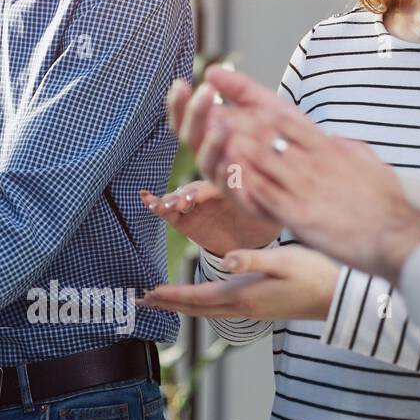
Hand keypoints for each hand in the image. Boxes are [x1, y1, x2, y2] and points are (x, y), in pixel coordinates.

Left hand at [137, 244, 339, 320]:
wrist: (342, 297)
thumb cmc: (315, 274)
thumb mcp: (284, 260)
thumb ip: (252, 260)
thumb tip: (225, 260)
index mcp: (243, 295)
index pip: (196, 297)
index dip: (169, 295)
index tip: (146, 294)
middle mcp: (243, 307)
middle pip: (195, 308)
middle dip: (166, 304)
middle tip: (140, 301)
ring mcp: (251, 310)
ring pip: (206, 310)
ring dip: (180, 305)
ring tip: (159, 300)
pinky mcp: (259, 308)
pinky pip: (219, 309)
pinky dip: (200, 304)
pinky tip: (197, 300)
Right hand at [139, 181, 280, 255]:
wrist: (254, 239)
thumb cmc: (267, 217)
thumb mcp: (271, 208)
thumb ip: (267, 198)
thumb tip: (274, 181)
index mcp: (233, 184)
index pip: (221, 182)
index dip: (211, 188)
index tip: (202, 195)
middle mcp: (211, 188)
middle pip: (197, 188)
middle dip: (187, 195)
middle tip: (182, 203)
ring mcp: (195, 202)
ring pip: (180, 197)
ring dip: (170, 201)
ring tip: (160, 207)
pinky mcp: (183, 218)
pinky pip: (168, 211)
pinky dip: (156, 204)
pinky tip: (145, 199)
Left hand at [200, 65, 419, 281]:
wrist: (400, 237)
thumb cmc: (384, 202)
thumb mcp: (365, 163)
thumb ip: (342, 148)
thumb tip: (330, 139)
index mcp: (327, 147)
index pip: (283, 116)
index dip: (251, 101)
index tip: (228, 86)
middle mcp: (314, 162)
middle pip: (266, 134)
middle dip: (236, 125)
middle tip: (210, 117)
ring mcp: (306, 187)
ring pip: (260, 160)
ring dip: (234, 150)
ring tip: (212, 141)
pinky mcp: (300, 214)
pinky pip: (263, 194)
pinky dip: (243, 183)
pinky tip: (226, 176)